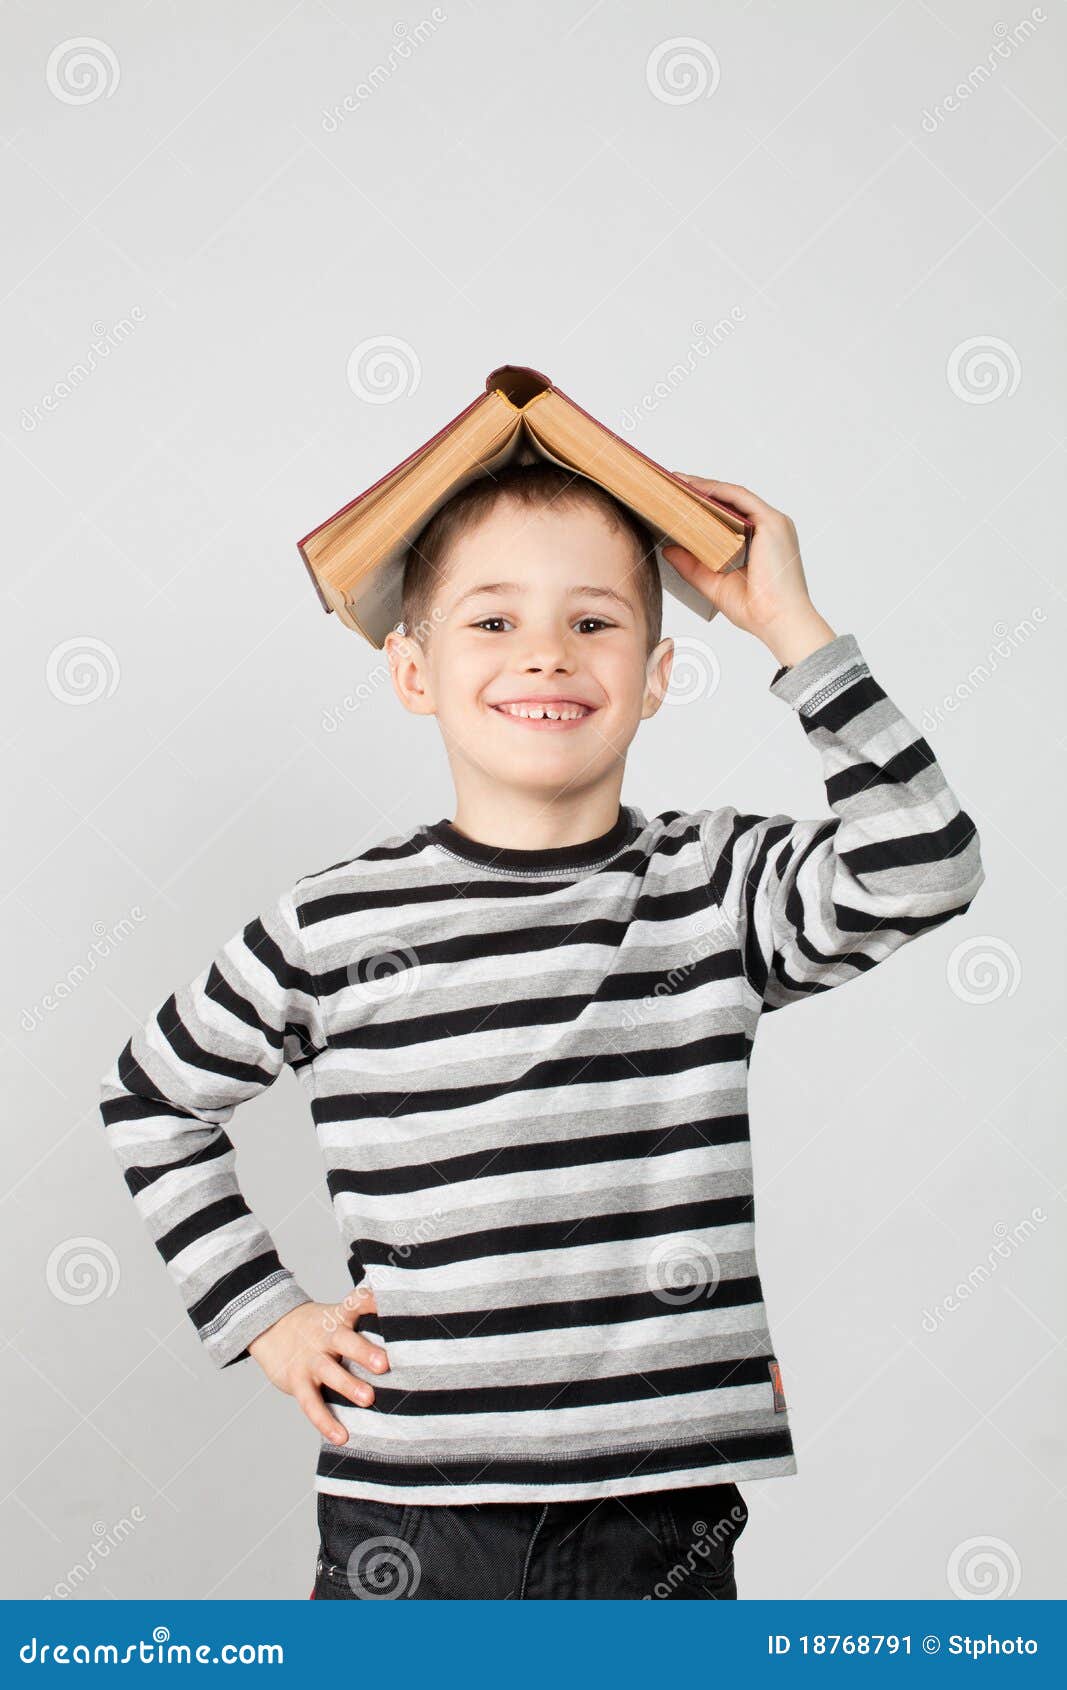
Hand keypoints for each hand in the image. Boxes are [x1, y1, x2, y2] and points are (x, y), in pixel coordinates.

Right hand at [248, 1284, 387, 1445]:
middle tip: (384, 1364)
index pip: (356, 1302)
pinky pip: (311, 1403)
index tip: (390, 1302)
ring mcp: (310, 1359)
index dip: (372, 1300)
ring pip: (328, 1371)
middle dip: (364, 1351)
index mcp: (338, 1316)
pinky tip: (342, 1436)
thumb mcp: (337, 1315)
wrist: (272, 1328)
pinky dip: (325, 1421)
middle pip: (343, 1340)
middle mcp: (324, 1336)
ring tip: (369, 1399)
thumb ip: (365, 1320)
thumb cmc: (319, 1328)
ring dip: (348, 1386)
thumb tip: (411, 1328)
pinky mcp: (297, 1381)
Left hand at [662, 476, 835, 666]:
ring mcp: (773, 524)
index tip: (679, 500)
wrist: (779, 622)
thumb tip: (668, 549)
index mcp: (761, 542)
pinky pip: (739, 498)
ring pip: (734, 496)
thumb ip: (692, 566)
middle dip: (701, 491)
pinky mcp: (772, 523)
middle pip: (731, 502)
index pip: (730, 516)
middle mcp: (769, 530)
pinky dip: (717, 491)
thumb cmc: (757, 610)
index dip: (704, 505)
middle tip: (672, 484)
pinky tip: (695, 489)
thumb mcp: (713, 584)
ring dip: (705, 487)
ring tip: (678, 482)